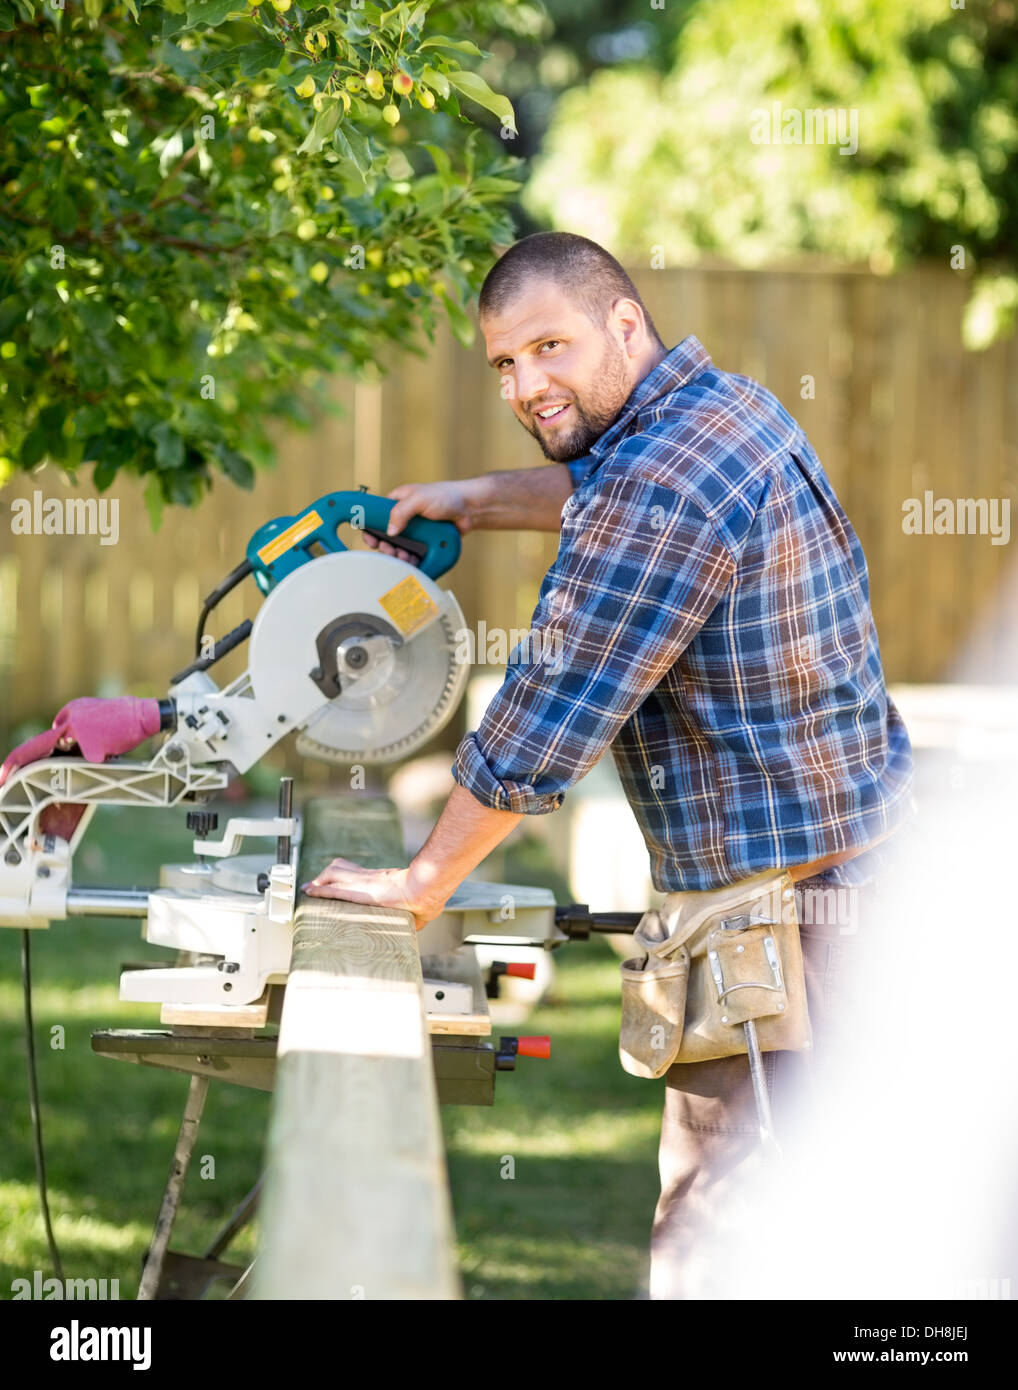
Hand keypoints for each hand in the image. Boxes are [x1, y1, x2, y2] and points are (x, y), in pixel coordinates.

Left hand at [300, 857, 450, 931]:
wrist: (426, 888)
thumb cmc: (427, 898)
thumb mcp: (419, 912)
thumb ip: (412, 920)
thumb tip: (414, 931)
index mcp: (383, 881)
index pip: (358, 875)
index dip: (345, 876)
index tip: (337, 882)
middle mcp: (369, 878)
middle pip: (341, 869)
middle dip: (327, 877)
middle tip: (314, 885)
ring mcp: (363, 882)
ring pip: (333, 874)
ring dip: (319, 882)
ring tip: (308, 890)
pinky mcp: (359, 891)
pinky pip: (333, 888)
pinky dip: (320, 890)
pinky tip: (310, 892)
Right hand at [362, 481, 475, 565]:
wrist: (470, 508)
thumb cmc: (446, 496)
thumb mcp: (419, 499)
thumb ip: (401, 512)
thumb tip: (389, 531)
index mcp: (398, 503)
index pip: (377, 517)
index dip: (372, 530)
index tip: (371, 541)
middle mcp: (405, 518)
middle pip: (387, 537)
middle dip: (386, 547)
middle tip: (389, 551)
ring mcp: (416, 532)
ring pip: (401, 549)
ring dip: (399, 556)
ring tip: (403, 558)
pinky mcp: (426, 543)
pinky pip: (415, 555)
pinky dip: (412, 561)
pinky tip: (413, 563)